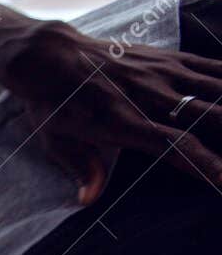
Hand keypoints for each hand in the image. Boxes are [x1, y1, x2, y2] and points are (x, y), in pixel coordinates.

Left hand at [0, 16, 221, 200]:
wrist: (50, 54)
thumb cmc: (52, 103)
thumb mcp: (55, 140)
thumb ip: (81, 169)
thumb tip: (87, 201)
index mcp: (125, 122)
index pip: (177, 147)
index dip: (207, 165)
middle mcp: (151, 96)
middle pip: (211, 117)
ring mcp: (164, 74)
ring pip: (219, 90)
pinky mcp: (170, 59)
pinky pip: (213, 67)